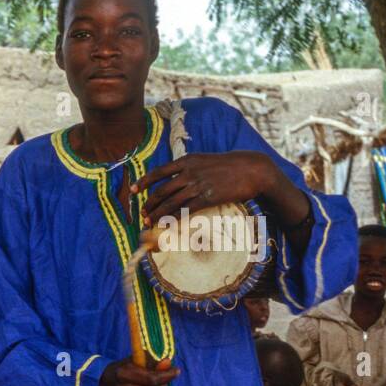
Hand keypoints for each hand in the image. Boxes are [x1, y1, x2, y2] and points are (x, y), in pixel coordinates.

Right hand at [96, 359, 180, 385]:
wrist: (104, 384)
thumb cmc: (123, 369)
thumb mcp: (134, 360)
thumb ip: (152, 362)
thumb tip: (168, 363)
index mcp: (124, 374)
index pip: (153, 379)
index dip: (168, 375)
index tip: (176, 371)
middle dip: (166, 383)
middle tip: (163, 379)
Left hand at [134, 151, 277, 227]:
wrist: (252, 169)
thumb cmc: (228, 165)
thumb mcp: (205, 160)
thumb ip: (188, 168)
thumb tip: (173, 179)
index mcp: (187, 160)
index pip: (158, 172)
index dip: (143, 182)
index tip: (133, 190)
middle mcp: (189, 172)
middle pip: (161, 190)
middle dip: (149, 204)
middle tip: (142, 213)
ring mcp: (198, 185)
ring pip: (170, 202)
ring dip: (157, 214)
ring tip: (149, 222)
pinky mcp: (207, 198)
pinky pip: (185, 211)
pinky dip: (173, 219)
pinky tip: (167, 226)